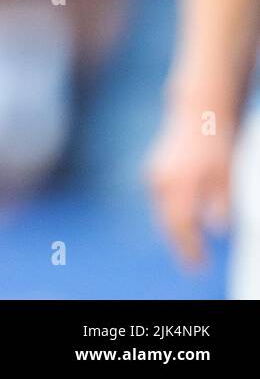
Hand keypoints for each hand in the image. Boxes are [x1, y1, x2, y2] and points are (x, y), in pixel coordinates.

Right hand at [145, 105, 234, 267]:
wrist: (197, 114)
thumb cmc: (216, 144)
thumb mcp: (226, 174)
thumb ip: (221, 202)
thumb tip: (216, 230)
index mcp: (178, 183)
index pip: (182, 225)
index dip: (190, 248)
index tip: (199, 265)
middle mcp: (161, 181)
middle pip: (168, 222)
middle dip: (180, 245)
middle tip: (194, 264)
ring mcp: (154, 176)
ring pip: (162, 213)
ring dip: (174, 232)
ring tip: (188, 248)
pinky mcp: (153, 172)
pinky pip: (160, 202)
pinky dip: (169, 215)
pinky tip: (179, 222)